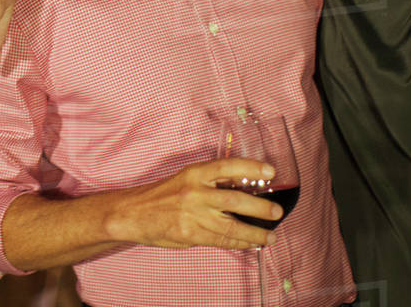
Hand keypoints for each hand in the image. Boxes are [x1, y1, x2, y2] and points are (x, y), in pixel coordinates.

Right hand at [104, 158, 278, 250]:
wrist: (133, 213)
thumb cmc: (160, 196)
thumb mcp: (184, 179)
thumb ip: (209, 184)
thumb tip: (241, 193)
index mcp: (194, 173)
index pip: (227, 166)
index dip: (251, 168)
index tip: (271, 172)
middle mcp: (195, 192)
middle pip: (235, 199)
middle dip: (260, 207)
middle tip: (277, 212)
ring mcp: (193, 215)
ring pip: (231, 226)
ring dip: (255, 233)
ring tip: (270, 236)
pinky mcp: (190, 234)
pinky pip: (221, 241)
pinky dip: (238, 243)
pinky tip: (249, 244)